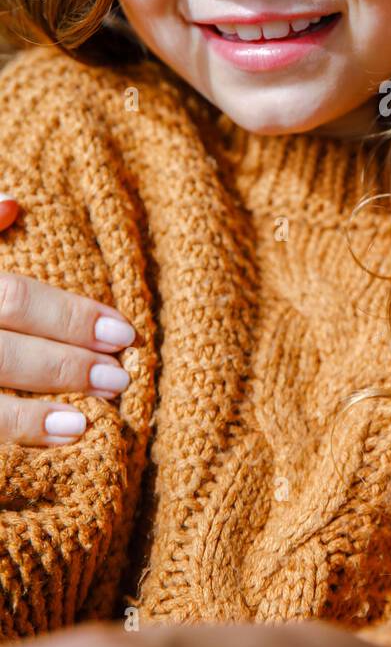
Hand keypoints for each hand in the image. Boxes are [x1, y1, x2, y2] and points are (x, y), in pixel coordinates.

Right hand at [0, 194, 136, 446]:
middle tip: (118, 378)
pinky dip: (13, 437)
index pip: (14, 299)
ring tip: (86, 421)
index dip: (70, 316)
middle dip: (64, 366)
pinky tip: (55, 443)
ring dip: (34, 415)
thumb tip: (12, 203)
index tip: (123, 330)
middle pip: (4, 353)